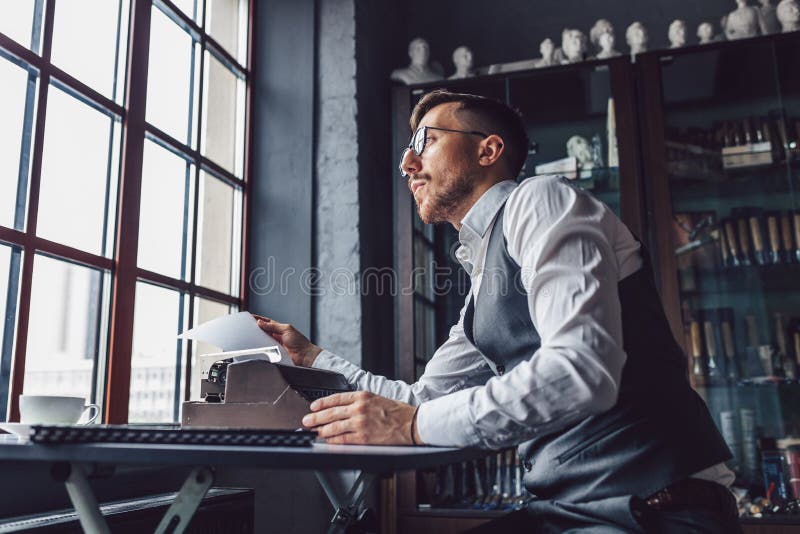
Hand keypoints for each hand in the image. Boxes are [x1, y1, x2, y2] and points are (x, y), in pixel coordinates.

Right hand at [253, 314, 321, 366]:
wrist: (304, 355)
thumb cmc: (299, 342)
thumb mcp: (286, 329)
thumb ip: (273, 326)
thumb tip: (261, 322)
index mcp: (280, 328)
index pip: (267, 322)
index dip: (259, 319)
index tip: (251, 317)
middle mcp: (277, 336)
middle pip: (264, 331)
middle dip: (256, 328)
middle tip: (247, 326)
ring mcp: (275, 344)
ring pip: (263, 340)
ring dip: (257, 338)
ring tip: (249, 336)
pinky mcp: (274, 353)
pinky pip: (265, 349)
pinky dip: (260, 348)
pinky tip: (256, 346)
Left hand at [302, 391, 422, 444]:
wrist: (412, 423)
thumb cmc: (398, 412)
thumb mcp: (377, 398)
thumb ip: (361, 401)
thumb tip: (343, 408)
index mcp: (362, 396)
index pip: (336, 398)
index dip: (322, 403)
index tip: (313, 407)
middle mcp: (359, 408)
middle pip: (331, 413)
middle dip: (316, 418)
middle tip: (307, 421)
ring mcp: (360, 423)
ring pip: (334, 427)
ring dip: (321, 430)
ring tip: (315, 432)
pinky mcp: (364, 437)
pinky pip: (343, 440)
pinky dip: (333, 441)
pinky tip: (328, 441)